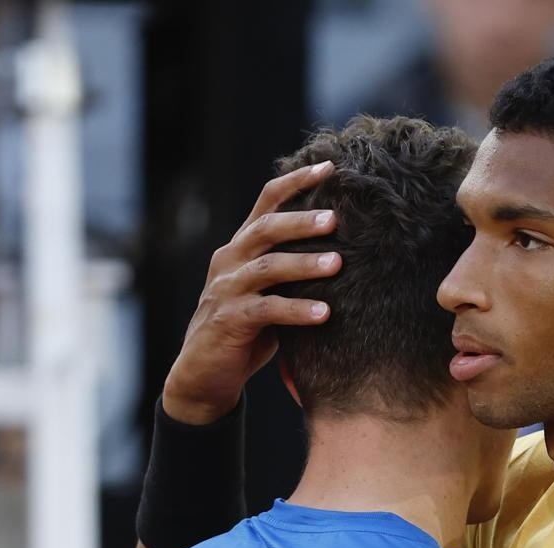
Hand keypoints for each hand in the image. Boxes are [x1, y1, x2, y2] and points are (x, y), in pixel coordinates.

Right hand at [160, 163, 342, 423]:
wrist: (204, 374)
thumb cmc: (247, 331)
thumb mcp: (270, 292)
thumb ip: (293, 270)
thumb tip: (349, 250)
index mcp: (241, 247)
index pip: (266, 201)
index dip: (295, 181)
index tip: (330, 167)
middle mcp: (230, 260)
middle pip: (266, 228)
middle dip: (302, 220)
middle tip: (336, 217)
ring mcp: (226, 290)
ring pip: (267, 266)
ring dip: (304, 263)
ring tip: (338, 263)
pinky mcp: (228, 321)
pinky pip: (266, 310)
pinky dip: (296, 310)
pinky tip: (324, 314)